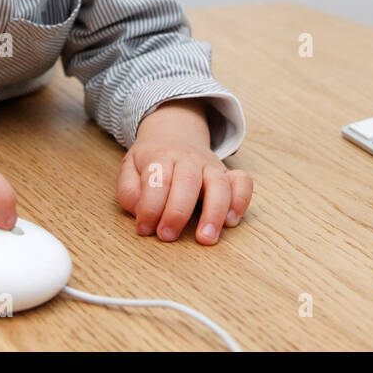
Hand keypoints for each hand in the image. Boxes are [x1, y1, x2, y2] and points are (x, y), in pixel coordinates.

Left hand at [116, 100, 252, 243]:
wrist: (174, 134)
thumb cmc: (151, 161)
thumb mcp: (130, 169)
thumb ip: (129, 190)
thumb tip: (140, 211)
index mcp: (161, 157)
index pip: (157, 181)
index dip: (150, 207)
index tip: (144, 229)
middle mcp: (188, 159)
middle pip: (188, 181)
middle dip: (178, 212)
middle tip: (168, 236)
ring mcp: (211, 166)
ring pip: (219, 184)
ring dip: (214, 213)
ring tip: (206, 238)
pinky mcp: (227, 174)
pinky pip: (243, 182)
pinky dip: (241, 200)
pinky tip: (231, 221)